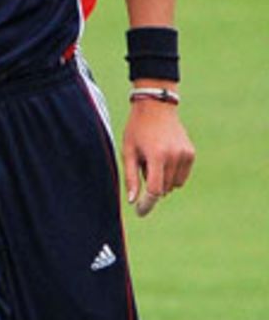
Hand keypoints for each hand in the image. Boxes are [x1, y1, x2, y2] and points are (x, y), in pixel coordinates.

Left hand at [123, 98, 195, 216]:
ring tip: (153, 160)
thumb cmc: (137, 130)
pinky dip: (172, 174)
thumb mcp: (129, 152)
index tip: (140, 212)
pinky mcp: (191, 153)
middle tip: (143, 165)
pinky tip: (164, 158)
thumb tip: (133, 201)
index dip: (147, 204)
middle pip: (163, 188)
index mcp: (157, 155)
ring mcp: (186, 154)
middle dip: (152, 185)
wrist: (156, 107)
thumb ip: (131, 177)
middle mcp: (175, 156)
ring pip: (174, 185)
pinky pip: (181, 177)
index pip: (155, 189)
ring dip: (162, 180)